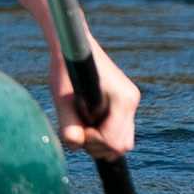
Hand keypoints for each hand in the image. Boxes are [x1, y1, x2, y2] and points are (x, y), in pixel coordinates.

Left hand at [51, 42, 139, 159]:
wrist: (73, 48)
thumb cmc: (65, 69)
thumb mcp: (62, 98)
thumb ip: (68, 123)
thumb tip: (74, 144)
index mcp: (122, 99)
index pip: (114, 141)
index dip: (92, 142)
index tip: (76, 129)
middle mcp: (131, 102)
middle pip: (122, 146)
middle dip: (97, 145)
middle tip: (77, 128)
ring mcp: (131, 102)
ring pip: (123, 142)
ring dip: (100, 141)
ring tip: (81, 122)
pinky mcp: (125, 104)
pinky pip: (119, 131)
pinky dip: (103, 133)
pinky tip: (87, 119)